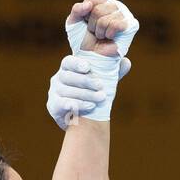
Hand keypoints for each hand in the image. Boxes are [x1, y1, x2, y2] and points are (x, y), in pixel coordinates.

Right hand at [51, 0, 138, 126]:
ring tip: (101, 98)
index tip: (88, 67)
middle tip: (101, 86)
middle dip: (86, 81)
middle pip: (69, 77)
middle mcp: (58, 78)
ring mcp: (54, 92)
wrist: (81, 119)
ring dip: (85, 94)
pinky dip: (77, 105)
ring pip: (67, 91)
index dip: (77, 63)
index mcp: (67, 69)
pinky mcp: (53, 106)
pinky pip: (63, 104)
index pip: (68, 62)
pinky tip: (90, 106)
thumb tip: (126, 61)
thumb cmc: (91, 94)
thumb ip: (112, 72)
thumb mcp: (102, 82)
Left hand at [66, 0, 139, 59]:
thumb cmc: (83, 38)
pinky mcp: (131, 25)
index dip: (85, 15)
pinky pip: (116, 25)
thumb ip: (77, 9)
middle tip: (95, 32)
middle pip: (97, 10)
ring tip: (102, 35)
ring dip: (100, 31)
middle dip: (92, 24)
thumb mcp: (73, 22)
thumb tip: (89, 3)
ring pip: (106, 19)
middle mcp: (114, 5)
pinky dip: (109, 34)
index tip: (87, 23)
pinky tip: (110, 37)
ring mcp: (124, 14)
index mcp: (102, 1)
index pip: (91, 0)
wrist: (91, 56)